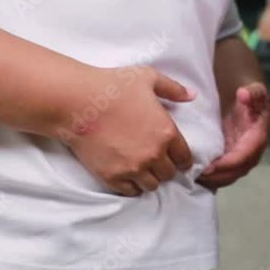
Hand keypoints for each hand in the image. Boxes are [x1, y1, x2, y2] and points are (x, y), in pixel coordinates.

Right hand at [62, 66, 194, 196]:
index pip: (185, 158)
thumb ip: (173, 89)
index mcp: (166, 132)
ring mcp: (132, 168)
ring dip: (150, 178)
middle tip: (157, 161)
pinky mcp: (112, 176)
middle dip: (165, 167)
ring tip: (143, 168)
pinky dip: (132, 185)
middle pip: (168, 174)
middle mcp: (153, 154)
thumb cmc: (113, 86)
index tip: (178, 158)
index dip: (183, 159)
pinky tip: (129, 174)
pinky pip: (131, 191)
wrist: (77, 102)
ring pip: (151, 185)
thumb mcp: (148, 78)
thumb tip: (192, 95)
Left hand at [198, 82, 269, 189]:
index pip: (244, 157)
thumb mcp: (255, 90)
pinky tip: (194, 177)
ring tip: (192, 178)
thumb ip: (252, 92)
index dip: (227, 164)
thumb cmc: (251, 96)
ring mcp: (242, 158)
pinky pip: (223, 174)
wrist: (250, 102)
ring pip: (229, 177)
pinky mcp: (232, 159)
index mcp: (258, 138)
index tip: (209, 168)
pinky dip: (210, 178)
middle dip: (217, 177)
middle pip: (235, 172)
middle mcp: (252, 152)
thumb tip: (243, 94)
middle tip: (195, 176)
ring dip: (212, 180)